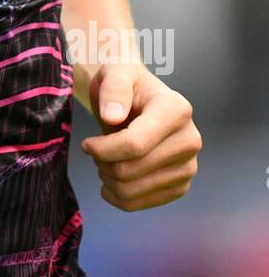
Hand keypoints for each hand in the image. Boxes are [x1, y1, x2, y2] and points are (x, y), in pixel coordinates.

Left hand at [80, 63, 201, 211]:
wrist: (135, 99)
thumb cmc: (123, 83)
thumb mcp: (114, 71)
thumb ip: (113, 88)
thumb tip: (113, 117)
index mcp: (177, 109)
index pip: (134, 144)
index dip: (102, 149)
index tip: (86, 144)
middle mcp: (190, 139)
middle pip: (131, 169)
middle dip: (103, 163)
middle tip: (94, 151)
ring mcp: (188, 166)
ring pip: (133, 190)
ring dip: (108, 179)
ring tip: (104, 161)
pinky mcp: (180, 186)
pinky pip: (141, 204)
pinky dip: (118, 196)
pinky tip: (111, 179)